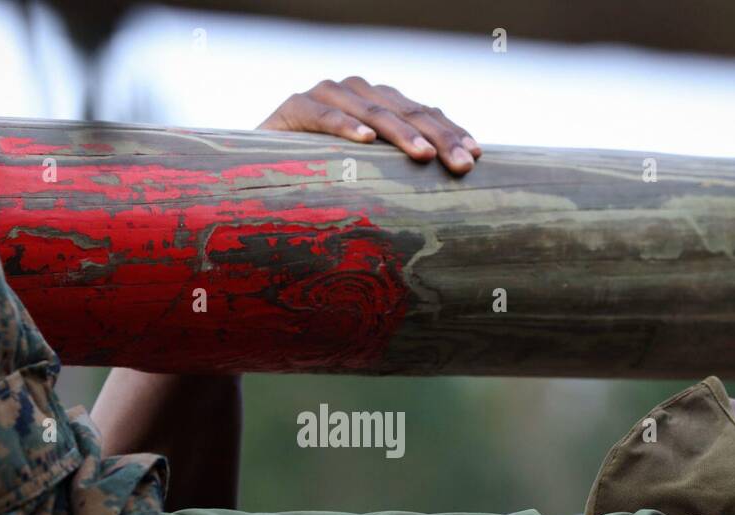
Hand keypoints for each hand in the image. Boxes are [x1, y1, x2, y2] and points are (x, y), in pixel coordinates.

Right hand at [259, 76, 480, 173]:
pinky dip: (344, 126)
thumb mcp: (366, 179)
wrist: (258, 172)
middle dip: (439, 138)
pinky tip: (365, 141)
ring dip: (401, 133)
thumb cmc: (320, 181)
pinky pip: (323, 115)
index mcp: (381, 105)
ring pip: (373, 110)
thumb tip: (451, 203)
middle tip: (462, 165)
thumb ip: (397, 176)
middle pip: (407, 111)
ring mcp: (327, 94)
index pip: (424, 114)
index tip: (477, 157)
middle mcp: (358, 91)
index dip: (451, 132)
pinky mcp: (294, 106)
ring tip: (423, 156)